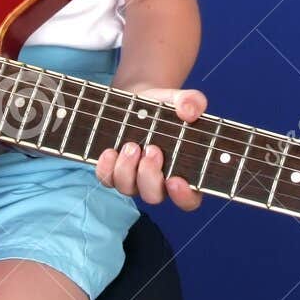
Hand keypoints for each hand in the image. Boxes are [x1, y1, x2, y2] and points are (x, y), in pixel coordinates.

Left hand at [93, 85, 205, 211]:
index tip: (175, 180)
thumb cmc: (166, 106)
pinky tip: (109, 151)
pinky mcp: (113, 171)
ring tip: (131, 145)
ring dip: (127, 169)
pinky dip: (106, 167)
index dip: (183, 196)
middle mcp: (159, 181)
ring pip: (127, 189)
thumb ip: (192, 102)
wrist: (139, 101)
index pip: (189, 199)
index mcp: (184, 172)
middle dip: (149, 176)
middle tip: (152, 150)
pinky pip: (106, 179)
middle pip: (153, 196)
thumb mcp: (180, 99)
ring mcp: (134, 178)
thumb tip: (190, 111)